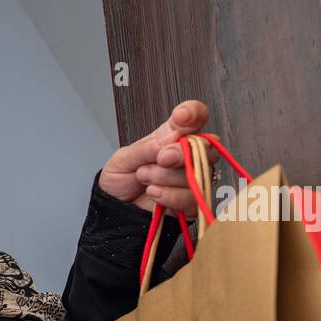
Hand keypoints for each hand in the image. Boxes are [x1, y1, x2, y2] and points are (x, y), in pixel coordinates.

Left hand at [97, 100, 216, 216]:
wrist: (115, 207)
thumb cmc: (121, 178)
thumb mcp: (124, 158)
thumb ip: (147, 148)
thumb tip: (171, 139)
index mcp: (172, 137)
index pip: (194, 117)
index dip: (193, 113)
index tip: (181, 116)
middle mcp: (186, 155)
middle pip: (205, 147)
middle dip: (182, 152)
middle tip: (161, 158)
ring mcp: (191, 178)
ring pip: (196, 173)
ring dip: (166, 177)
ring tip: (144, 177)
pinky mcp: (191, 202)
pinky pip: (192, 197)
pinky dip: (170, 195)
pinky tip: (153, 192)